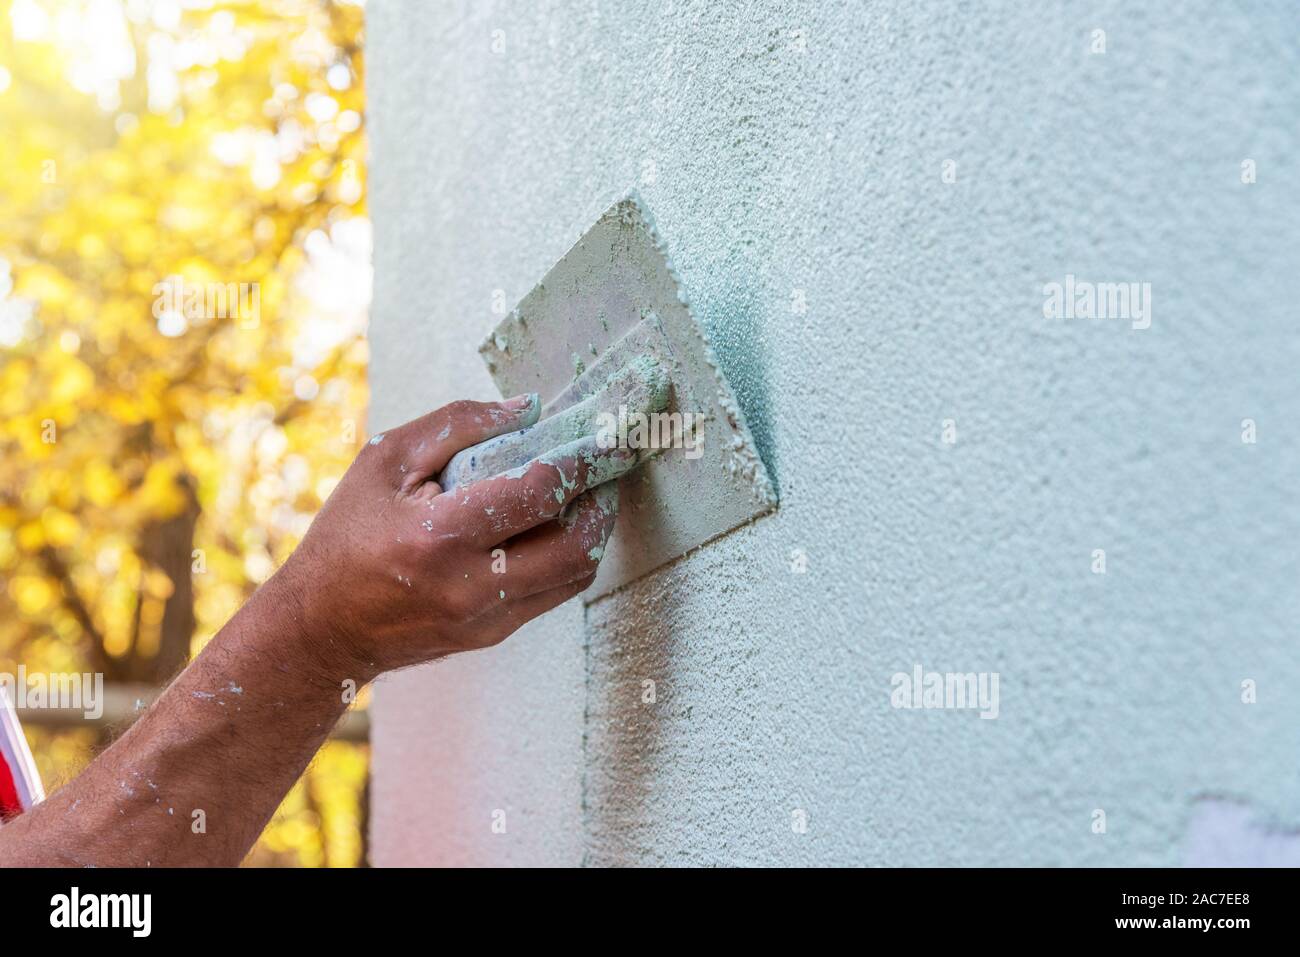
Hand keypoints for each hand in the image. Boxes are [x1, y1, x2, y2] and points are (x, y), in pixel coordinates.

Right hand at [275, 395, 634, 678]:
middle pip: (574, 544)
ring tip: (591, 491)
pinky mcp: (494, 634)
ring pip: (574, 574)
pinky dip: (569, 555)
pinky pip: (554, 592)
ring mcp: (486, 618)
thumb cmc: (348, 534)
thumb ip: (457, 425)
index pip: (537, 493)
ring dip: (595, 530)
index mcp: (438, 536)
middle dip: (603, 499)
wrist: (321, 627)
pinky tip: (561, 524)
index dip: (583, 460)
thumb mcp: (385, 461)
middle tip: (610, 465)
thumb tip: (528, 408)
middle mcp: (470, 585)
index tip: (612, 437)